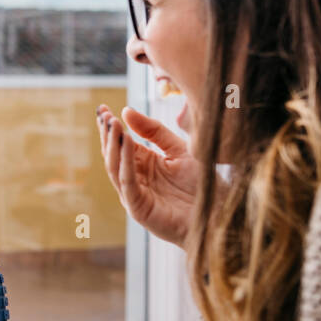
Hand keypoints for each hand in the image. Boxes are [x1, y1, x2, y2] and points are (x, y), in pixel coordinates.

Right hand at [97, 103, 203, 247]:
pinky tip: (126, 141)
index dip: (111, 126)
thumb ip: (154, 131)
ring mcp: (134, 195)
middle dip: (107, 133)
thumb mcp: (179, 149)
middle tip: (103, 113)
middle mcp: (135, 180)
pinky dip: (125, 161)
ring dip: (112, 144)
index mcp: (144, 165)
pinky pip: (127, 181)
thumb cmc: (203, 185)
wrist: (218, 213)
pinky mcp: (138, 208)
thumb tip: (126, 111)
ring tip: (112, 123)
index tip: (102, 107)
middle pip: (113, 154)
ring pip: (115, 167)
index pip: (120, 143)